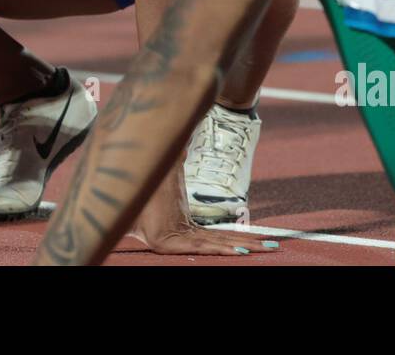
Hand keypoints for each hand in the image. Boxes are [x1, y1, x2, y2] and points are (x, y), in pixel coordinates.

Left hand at [127, 161, 275, 256]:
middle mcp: (183, 234)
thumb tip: (187, 143)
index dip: (237, 237)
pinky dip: (221, 248)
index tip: (256, 240)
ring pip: (216, 243)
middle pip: (223, 240)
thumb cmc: (138, 185)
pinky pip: (200, 245)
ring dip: (242, 245)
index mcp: (184, 224)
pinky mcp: (168, 242)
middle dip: (250, 243)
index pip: (216, 234)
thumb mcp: (167, 173)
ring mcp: (177, 239)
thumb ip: (178, 160)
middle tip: (273, 246)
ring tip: (264, 249)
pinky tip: (238, 251)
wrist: (121, 185)